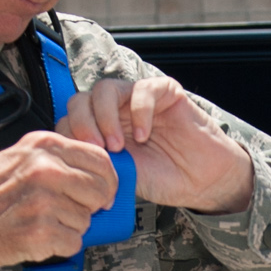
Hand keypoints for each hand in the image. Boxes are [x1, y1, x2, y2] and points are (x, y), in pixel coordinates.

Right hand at [0, 131, 117, 270]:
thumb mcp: (15, 159)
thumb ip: (53, 160)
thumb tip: (91, 173)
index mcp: (42, 146)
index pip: (100, 158)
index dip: (107, 180)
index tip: (102, 192)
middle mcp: (46, 169)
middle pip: (101, 190)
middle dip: (92, 206)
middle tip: (71, 213)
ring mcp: (45, 200)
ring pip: (87, 220)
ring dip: (69, 228)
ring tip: (38, 223)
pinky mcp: (41, 231)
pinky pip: (73, 243)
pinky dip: (58, 247)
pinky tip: (34, 238)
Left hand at [63, 75, 252, 214]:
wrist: (202, 180)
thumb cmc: (164, 178)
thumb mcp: (121, 178)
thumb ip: (98, 166)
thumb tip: (70, 167)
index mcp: (100, 129)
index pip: (68, 121)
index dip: (68, 137)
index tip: (79, 161)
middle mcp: (115, 110)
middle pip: (80, 101)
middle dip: (81, 125)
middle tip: (95, 149)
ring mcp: (137, 99)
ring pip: (105, 89)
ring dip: (104, 118)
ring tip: (117, 146)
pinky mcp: (164, 92)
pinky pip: (143, 89)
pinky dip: (139, 111)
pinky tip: (143, 135)